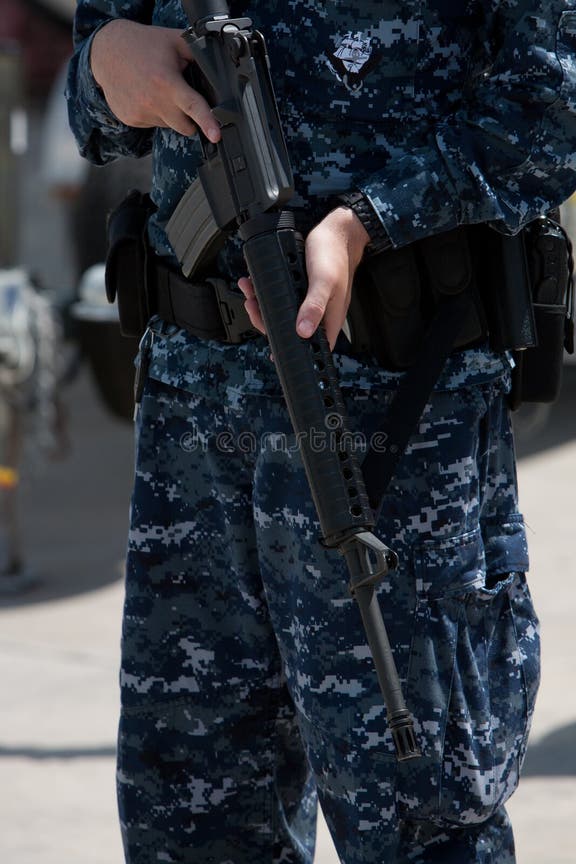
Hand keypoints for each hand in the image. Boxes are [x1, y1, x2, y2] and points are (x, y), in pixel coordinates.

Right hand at [90, 19, 220, 141]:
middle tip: (181, 97)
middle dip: (190, 119)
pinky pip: (152, 124)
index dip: (207, 122)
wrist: (105, 51)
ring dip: (169, 113)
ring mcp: (140, 114)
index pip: (193, 107)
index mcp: (166, 82)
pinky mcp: (130, 119)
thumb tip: (218, 72)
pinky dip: (153, 113)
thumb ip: (198, 56)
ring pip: (169, 126)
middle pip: (185, 127)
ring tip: (156, 89)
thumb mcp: (174, 41)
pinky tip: (144, 94)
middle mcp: (153, 102)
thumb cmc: (142, 44)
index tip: (215, 136)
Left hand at [238, 207, 369, 348]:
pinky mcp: (301, 291)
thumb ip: (314, 306)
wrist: (338, 232)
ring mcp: (308, 304)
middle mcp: (317, 316)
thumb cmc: (335, 256)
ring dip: (261, 305)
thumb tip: (303, 331)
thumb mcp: (323, 281)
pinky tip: (255, 283)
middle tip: (252, 306)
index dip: (289, 350)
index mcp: (327, 321)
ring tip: (249, 291)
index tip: (271, 346)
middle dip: (265, 321)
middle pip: (288, 331)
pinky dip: (267, 292)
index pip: (308, 347)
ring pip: (282, 314)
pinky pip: (281, 297)